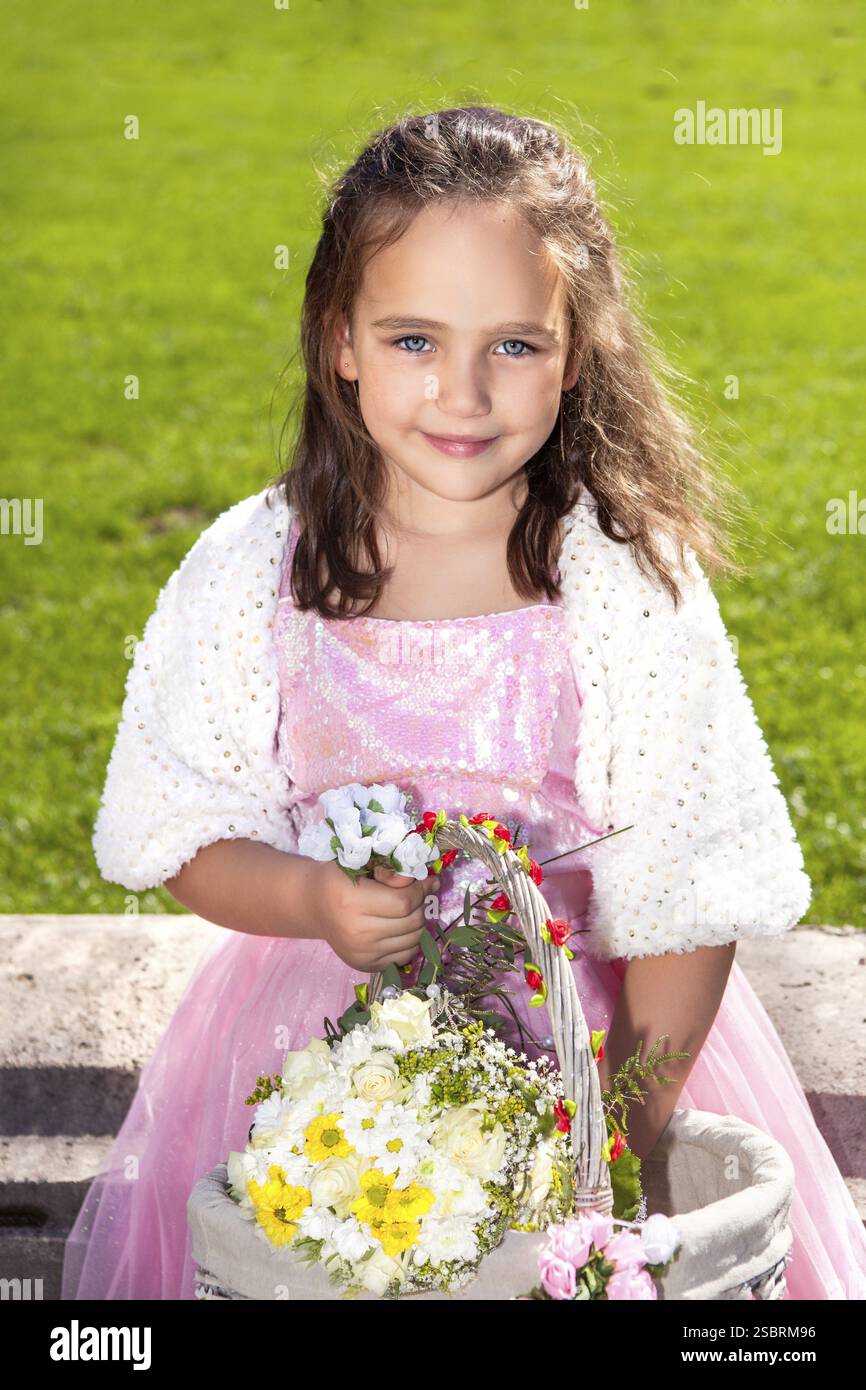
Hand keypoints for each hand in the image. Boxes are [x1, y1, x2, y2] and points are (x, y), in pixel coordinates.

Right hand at [313, 858, 439, 971]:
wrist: (314, 905)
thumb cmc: (339, 878)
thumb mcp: (361, 863)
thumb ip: (391, 871)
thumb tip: (423, 882)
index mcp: (352, 902)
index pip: (403, 902)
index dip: (421, 890)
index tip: (428, 880)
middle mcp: (356, 932)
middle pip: (411, 922)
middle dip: (421, 905)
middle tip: (418, 894)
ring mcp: (362, 953)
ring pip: (412, 940)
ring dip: (418, 923)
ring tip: (409, 909)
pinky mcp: (365, 965)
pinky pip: (404, 956)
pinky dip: (410, 941)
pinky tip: (400, 927)